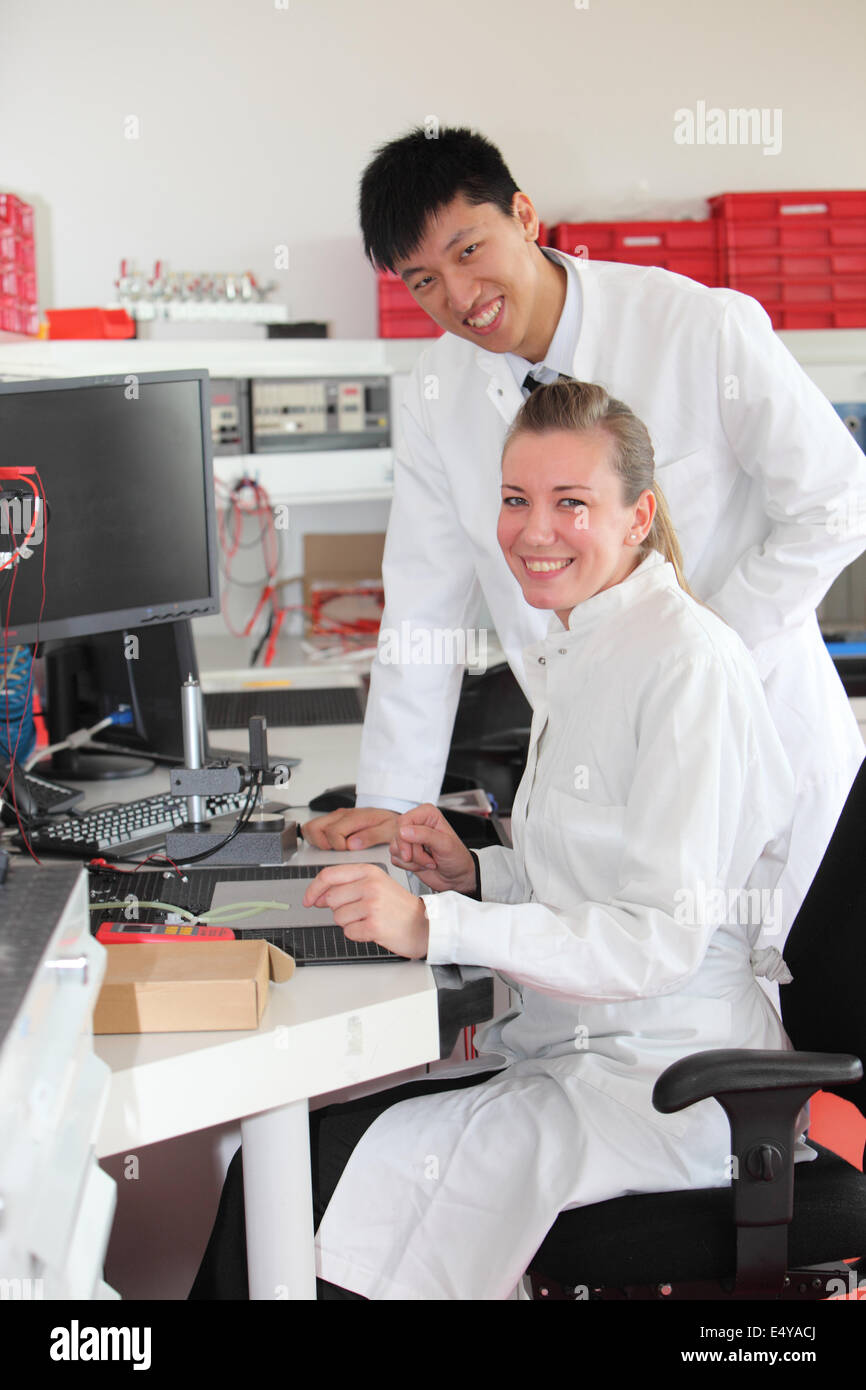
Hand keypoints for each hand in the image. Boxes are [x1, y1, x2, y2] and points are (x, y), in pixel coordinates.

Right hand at [301, 806, 400, 851]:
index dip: (338, 846)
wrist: (391, 817)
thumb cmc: (390, 824)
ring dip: (316, 841)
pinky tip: (328, 844)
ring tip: (331, 848)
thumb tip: (352, 845)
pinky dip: (315, 838)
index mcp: (354, 817)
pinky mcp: (332, 821)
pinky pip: (314, 828)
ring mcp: (335, 817)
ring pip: (311, 827)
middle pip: (315, 827)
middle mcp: (341, 815)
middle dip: (322, 844)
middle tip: (335, 851)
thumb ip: (371, 837)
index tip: (348, 851)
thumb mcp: (388, 830)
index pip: (333, 831)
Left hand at [302, 863, 429, 958]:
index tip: (308, 900)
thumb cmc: (398, 907)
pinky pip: (349, 932)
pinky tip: (372, 929)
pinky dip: (357, 934)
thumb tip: (316, 896)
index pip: (329, 875)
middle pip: (330, 899)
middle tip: (358, 911)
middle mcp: (370, 885)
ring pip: (338, 917)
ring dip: (350, 923)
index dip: (313, 889)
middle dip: (339, 910)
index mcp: (369, 871)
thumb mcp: (376, 884)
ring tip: (369, 919)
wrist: (424, 925)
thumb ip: (347, 885)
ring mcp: (372, 905)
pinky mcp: (374, 925)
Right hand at [389, 803, 476, 894]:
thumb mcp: (445, 845)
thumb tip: (404, 831)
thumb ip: (425, 835)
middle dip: (413, 853)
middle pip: (398, 836)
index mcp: (427, 815)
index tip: (411, 853)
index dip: (404, 838)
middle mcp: (416, 824)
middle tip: (429, 858)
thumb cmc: (457, 858)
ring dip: (413, 861)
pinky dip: (409, 867)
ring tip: (428, 861)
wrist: (456, 877)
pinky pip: (395, 859)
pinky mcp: (404, 852)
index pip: (404, 821)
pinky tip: (422, 865)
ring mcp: (409, 839)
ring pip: (395, 848)